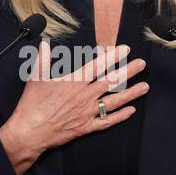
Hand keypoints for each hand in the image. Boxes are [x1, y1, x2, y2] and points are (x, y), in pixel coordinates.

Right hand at [0, 40, 147, 174]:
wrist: (30, 131)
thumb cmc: (32, 104)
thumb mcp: (35, 78)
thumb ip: (43, 59)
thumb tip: (45, 43)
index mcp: (74, 82)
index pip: (98, 66)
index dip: (113, 56)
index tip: (125, 49)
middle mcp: (84, 96)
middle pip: (111, 82)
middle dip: (129, 72)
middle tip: (141, 64)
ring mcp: (87, 112)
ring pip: (114, 102)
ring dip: (131, 94)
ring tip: (145, 87)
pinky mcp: (86, 127)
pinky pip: (107, 122)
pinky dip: (120, 117)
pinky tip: (131, 111)